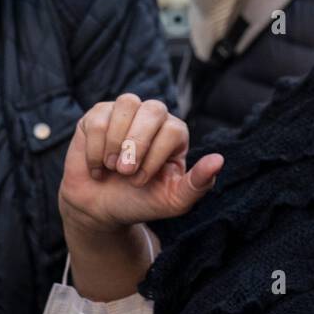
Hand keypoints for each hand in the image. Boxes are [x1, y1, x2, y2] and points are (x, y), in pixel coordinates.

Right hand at [58, 93, 223, 235]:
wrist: (101, 209)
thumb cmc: (141, 201)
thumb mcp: (173, 200)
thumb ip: (198, 183)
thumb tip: (219, 160)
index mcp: (175, 134)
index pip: (174, 130)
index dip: (155, 156)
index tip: (140, 181)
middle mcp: (154, 117)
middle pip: (154, 109)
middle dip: (137, 143)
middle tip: (125, 172)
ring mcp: (126, 113)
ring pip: (128, 103)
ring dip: (116, 141)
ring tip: (112, 166)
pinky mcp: (99, 115)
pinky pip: (98, 118)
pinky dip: (95, 148)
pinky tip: (97, 166)